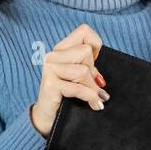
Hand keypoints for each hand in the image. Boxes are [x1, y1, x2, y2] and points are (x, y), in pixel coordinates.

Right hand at [29, 23, 109, 137]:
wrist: (49, 118)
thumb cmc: (67, 96)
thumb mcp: (80, 78)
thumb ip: (90, 69)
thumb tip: (100, 79)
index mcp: (61, 49)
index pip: (84, 31)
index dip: (95, 45)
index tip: (94, 62)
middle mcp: (52, 56)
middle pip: (85, 51)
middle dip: (92, 71)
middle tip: (92, 86)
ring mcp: (49, 69)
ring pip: (82, 70)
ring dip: (92, 88)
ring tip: (94, 98)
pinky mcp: (50, 84)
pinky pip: (78, 88)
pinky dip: (89, 97)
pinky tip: (94, 105)